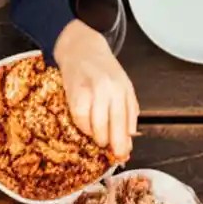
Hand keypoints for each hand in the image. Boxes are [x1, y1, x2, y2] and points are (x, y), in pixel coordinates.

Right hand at [53, 20, 137, 158]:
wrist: (81, 49)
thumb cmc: (104, 70)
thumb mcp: (124, 87)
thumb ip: (128, 112)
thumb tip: (128, 139)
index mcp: (122, 90)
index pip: (125, 123)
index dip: (123, 143)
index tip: (123, 154)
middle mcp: (106, 91)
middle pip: (109, 128)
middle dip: (111, 144)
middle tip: (111, 150)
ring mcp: (89, 92)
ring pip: (94, 128)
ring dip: (97, 137)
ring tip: (99, 136)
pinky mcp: (73, 95)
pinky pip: (79, 121)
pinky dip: (84, 128)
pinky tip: (87, 124)